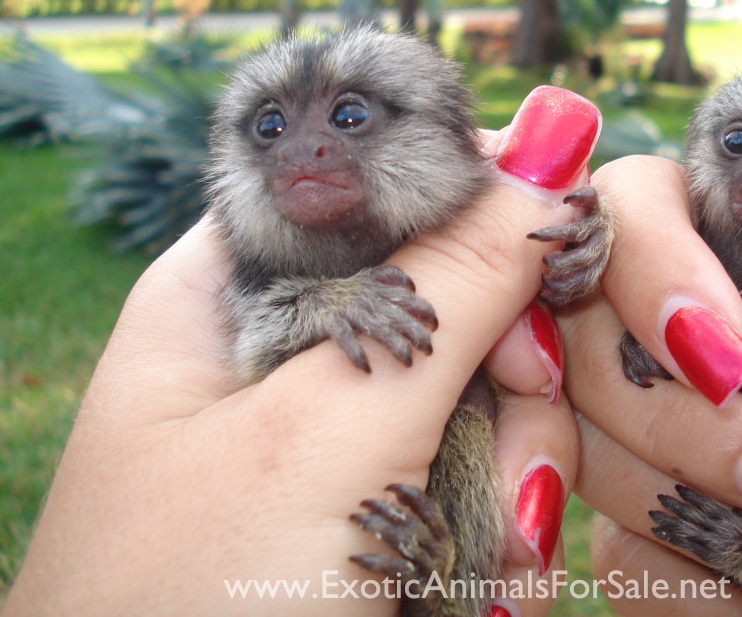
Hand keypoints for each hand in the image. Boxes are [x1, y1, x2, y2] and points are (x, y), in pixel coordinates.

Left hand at [1, 91, 601, 616]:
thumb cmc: (185, 606)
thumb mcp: (323, 432)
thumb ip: (445, 292)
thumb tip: (547, 168)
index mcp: (236, 289)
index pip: (381, 191)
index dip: (480, 209)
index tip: (555, 261)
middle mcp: (290, 352)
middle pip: (454, 300)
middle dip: (510, 377)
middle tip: (520, 442)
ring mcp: (339, 437)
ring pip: (483, 397)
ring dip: (513, 472)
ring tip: (491, 554)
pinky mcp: (381, 509)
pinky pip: (478, 474)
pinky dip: (501, 525)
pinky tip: (488, 579)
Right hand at [564, 155, 741, 614]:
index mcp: (741, 257)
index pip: (629, 207)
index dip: (645, 268)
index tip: (729, 357)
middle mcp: (673, 337)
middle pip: (579, 337)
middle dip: (678, 418)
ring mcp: (649, 436)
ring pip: (582, 445)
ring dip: (697, 501)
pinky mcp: (646, 535)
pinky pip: (616, 553)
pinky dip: (698, 584)